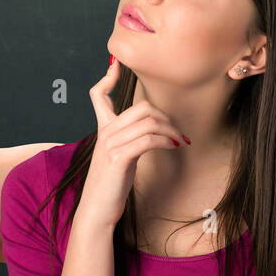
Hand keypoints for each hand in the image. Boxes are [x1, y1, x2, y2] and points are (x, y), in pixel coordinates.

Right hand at [74, 56, 187, 230]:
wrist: (96, 211)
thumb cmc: (111, 186)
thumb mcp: (119, 157)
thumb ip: (128, 140)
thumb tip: (151, 131)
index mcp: (103, 130)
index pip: (98, 96)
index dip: (107, 78)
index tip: (115, 65)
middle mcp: (105, 132)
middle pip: (141, 108)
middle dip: (165, 117)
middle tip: (177, 132)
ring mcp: (110, 144)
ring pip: (148, 122)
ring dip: (171, 130)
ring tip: (179, 141)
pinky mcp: (118, 158)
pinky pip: (148, 139)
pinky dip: (165, 140)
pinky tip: (173, 147)